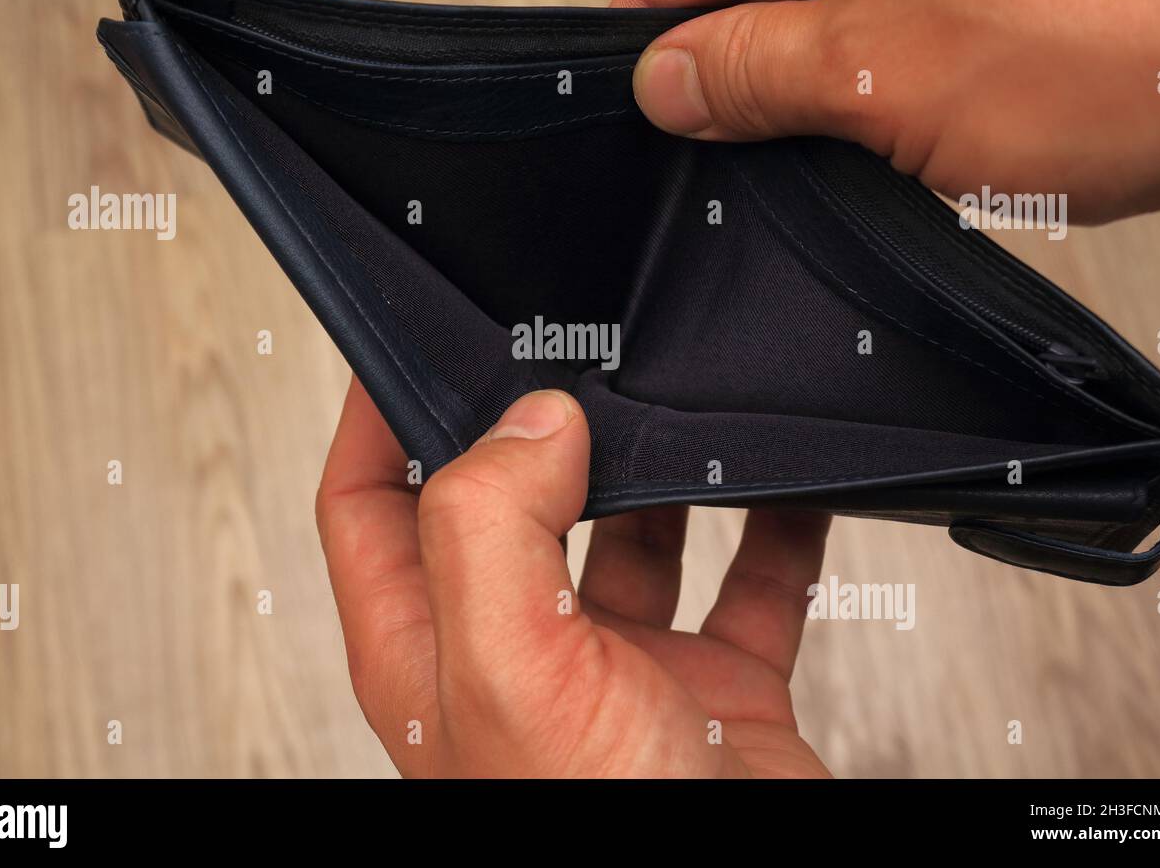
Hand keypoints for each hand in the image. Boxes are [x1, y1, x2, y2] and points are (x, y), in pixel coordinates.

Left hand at [316, 382, 830, 776]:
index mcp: (436, 649)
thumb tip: (533, 421)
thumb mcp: (511, 676)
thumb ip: (492, 532)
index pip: (370, 505)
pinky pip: (748, 583)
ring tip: (682, 405)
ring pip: (633, 534)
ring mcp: (619, 669)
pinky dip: (773, 529)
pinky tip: (790, 485)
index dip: (381, 416)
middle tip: (576, 353)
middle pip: (510, 503)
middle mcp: (520, 652)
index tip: (415, 342)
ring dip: (664, 472)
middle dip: (544, 427)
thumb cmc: (604, 841)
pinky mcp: (711, 688)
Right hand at [617, 0, 1159, 222]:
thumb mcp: (875, 73)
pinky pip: (917, 18)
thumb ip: (751, 73)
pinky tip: (903, 134)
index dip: (658, 18)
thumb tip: (670, 80)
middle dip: (746, 59)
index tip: (637, 88)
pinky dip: (894, 78)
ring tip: (836, 148)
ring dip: (824, 81)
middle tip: (727, 145)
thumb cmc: (1118, 33)